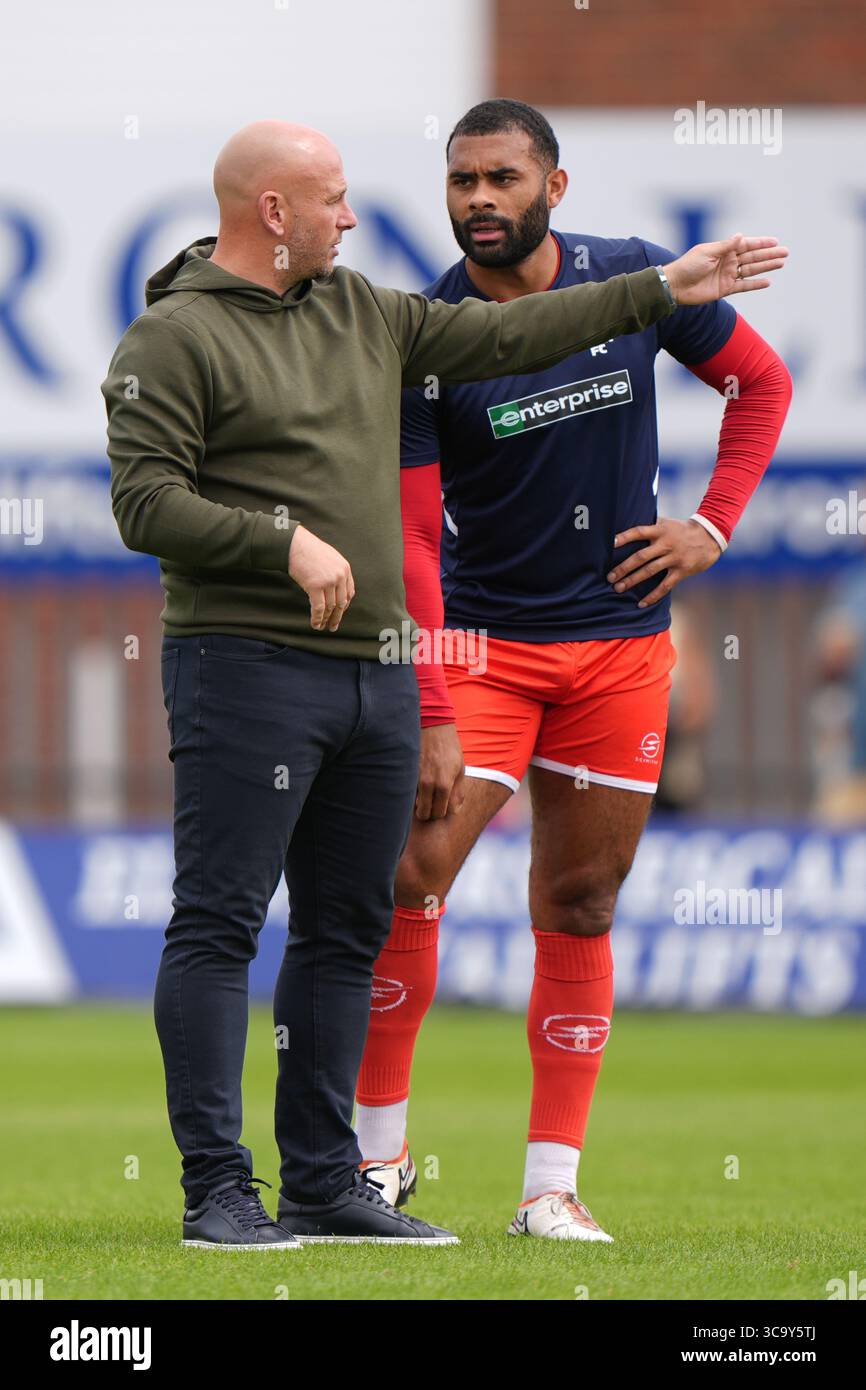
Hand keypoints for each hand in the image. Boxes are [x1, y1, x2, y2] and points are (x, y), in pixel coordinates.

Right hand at [288, 524, 354, 630]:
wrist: (295, 545)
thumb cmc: (309, 550)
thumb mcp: (330, 558)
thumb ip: (336, 572)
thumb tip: (335, 589)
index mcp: (345, 569)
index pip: (349, 593)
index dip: (344, 606)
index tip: (339, 613)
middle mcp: (339, 576)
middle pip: (341, 602)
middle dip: (337, 616)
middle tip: (333, 626)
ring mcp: (328, 582)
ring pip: (330, 607)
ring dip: (325, 619)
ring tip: (322, 627)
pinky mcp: (315, 586)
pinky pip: (318, 608)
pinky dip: (317, 618)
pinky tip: (315, 624)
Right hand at [415, 723, 465, 820]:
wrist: (433, 727)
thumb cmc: (449, 748)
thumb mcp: (460, 770)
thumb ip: (457, 792)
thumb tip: (454, 810)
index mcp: (444, 785)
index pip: (440, 814)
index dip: (441, 813)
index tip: (441, 807)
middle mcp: (428, 785)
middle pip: (425, 814)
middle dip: (429, 813)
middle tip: (432, 804)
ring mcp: (414, 778)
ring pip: (413, 804)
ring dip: (418, 803)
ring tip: (424, 794)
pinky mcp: (406, 772)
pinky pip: (408, 790)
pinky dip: (411, 792)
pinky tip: (417, 784)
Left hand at [607, 517, 721, 607]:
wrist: (710, 537)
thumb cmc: (682, 530)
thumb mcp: (667, 523)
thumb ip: (650, 526)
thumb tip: (626, 527)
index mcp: (660, 530)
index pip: (638, 531)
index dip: (624, 537)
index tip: (611, 544)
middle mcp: (666, 544)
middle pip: (641, 556)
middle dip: (623, 568)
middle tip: (610, 577)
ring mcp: (674, 558)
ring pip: (650, 571)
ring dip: (632, 581)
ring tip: (618, 588)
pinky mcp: (682, 571)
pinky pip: (665, 586)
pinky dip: (653, 596)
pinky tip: (641, 603)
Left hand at [664, 234, 787, 304]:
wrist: (676, 285)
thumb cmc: (688, 265)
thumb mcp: (707, 252)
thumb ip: (726, 246)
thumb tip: (741, 236)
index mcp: (724, 250)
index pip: (747, 245)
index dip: (761, 243)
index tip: (775, 242)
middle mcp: (728, 261)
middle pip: (753, 257)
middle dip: (769, 255)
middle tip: (785, 252)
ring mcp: (727, 275)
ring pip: (751, 270)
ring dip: (766, 267)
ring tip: (781, 263)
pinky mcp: (725, 289)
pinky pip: (743, 286)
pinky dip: (755, 284)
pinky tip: (767, 282)